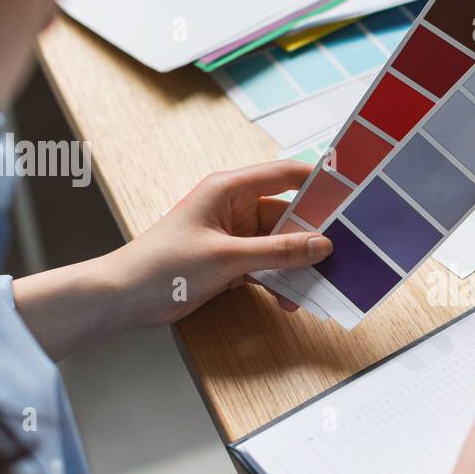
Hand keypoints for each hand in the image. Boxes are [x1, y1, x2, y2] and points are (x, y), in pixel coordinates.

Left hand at [109, 160, 331, 326]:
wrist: (126, 297)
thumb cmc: (163, 264)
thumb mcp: (228, 257)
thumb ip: (278, 251)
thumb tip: (320, 245)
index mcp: (229, 189)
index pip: (284, 175)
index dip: (317, 181)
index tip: (347, 191)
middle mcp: (234, 208)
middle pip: (287, 215)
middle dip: (311, 235)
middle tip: (343, 251)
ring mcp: (233, 236)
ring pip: (280, 245)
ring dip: (296, 264)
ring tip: (318, 282)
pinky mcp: (231, 261)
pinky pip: (267, 265)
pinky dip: (280, 280)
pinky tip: (291, 298)